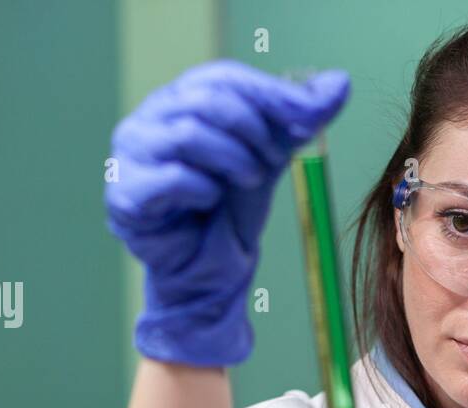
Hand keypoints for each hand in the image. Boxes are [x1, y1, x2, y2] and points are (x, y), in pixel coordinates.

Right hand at [105, 60, 349, 366]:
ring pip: (188, 133)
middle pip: (207, 100)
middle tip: (271, 163)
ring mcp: (131, 152)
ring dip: (233, 160)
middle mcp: (150, 116)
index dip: (270, 96)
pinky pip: (172, 177)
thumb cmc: (232, 208)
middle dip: (252, 132)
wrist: (210, 270)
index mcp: (182, 97)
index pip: (225, 77)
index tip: (308, 121)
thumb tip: (342, 81)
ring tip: (249, 182)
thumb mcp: (272, 156)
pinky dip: (203, 190)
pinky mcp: (125, 192)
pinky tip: (210, 204)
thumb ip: (301, 118)